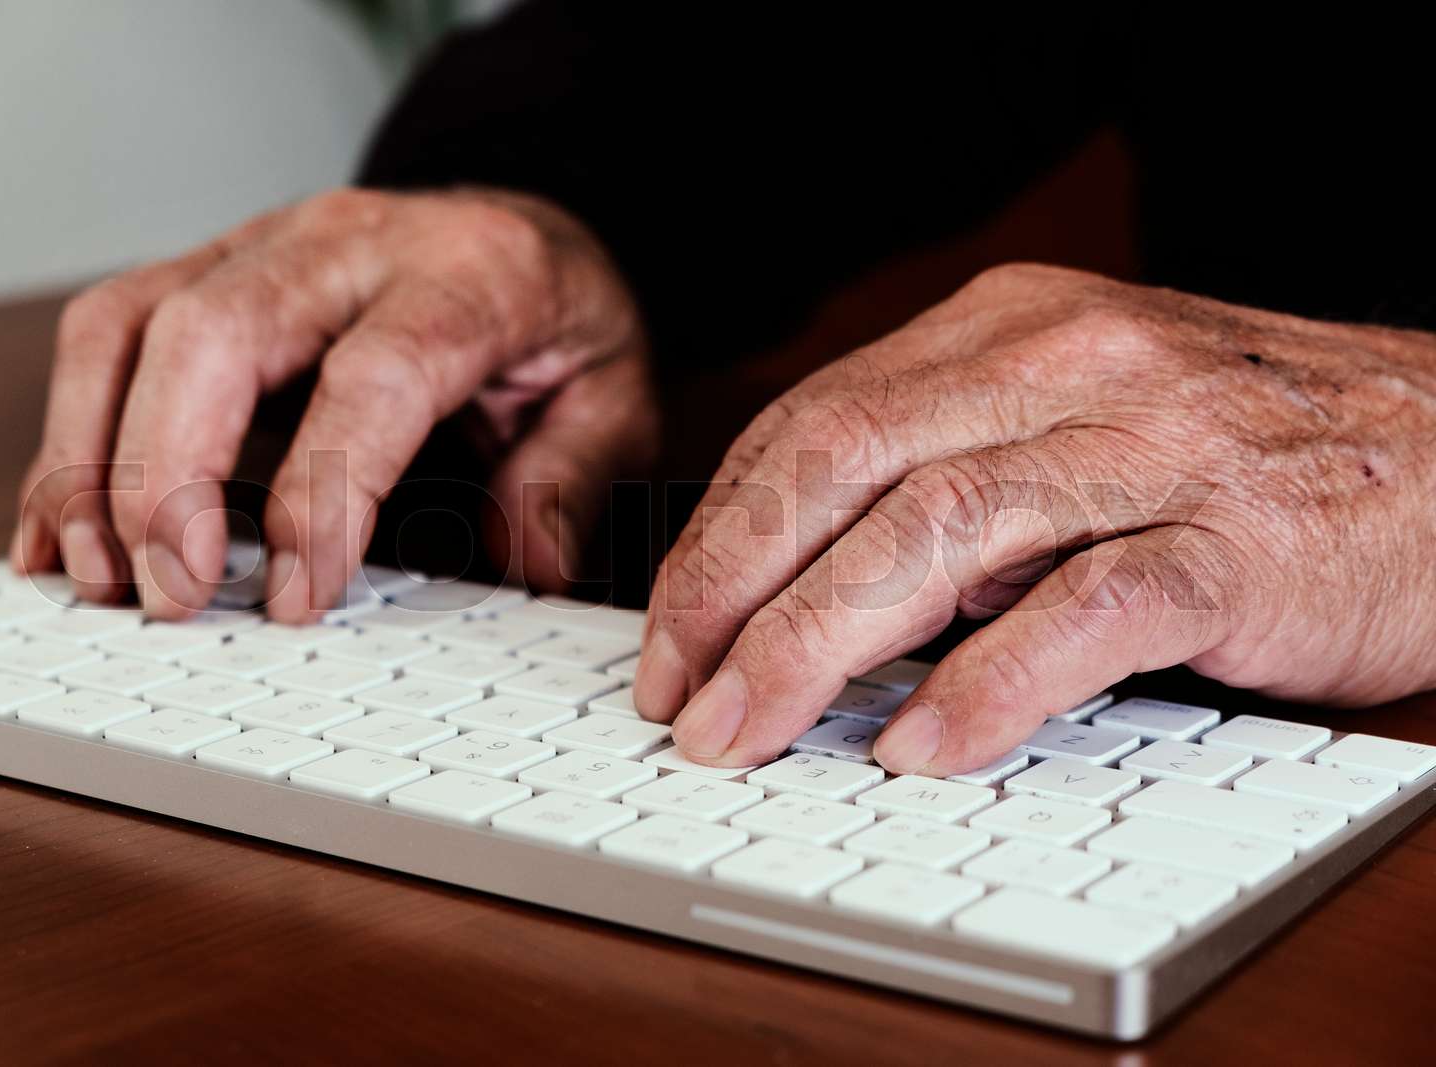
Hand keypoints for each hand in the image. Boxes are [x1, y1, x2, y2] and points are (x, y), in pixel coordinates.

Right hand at [11, 187, 654, 619]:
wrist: (515, 231)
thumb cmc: (554, 321)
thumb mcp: (612, 398)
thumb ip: (569, 481)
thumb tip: (518, 565)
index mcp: (464, 274)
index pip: (375, 375)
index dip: (326, 493)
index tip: (296, 599)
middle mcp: (347, 242)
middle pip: (217, 331)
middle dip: (172, 472)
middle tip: (171, 595)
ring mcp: (260, 247)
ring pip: (129, 323)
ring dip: (92, 457)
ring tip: (94, 576)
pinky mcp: (204, 272)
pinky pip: (103, 337)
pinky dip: (69, 437)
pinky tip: (57, 531)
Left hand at [634, 263, 1435, 774]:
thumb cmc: (1241, 451)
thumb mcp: (1070, 419)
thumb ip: (950, 471)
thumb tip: (808, 584)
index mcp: (1007, 331)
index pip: (812, 423)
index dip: (719, 534)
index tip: (671, 629)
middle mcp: (1066, 367)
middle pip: (844, 466)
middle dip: (733, 590)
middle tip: (679, 694)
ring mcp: (1151, 449)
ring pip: (934, 535)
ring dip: (816, 646)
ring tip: (749, 731)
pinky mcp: (1234, 544)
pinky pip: (1082, 613)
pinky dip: (986, 687)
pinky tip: (919, 746)